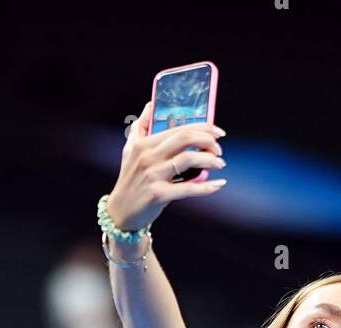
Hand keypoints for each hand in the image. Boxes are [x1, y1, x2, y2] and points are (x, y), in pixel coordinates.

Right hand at [105, 100, 226, 232]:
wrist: (121, 210)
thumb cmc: (130, 179)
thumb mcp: (130, 149)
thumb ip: (141, 126)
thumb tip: (150, 105)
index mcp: (144, 143)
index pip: (178, 128)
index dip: (202, 127)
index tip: (217, 131)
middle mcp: (148, 156)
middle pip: (184, 139)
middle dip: (207, 141)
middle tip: (219, 149)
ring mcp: (153, 175)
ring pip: (188, 160)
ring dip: (209, 160)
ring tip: (220, 164)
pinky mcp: (159, 195)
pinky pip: (187, 188)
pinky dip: (206, 187)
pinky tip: (218, 184)